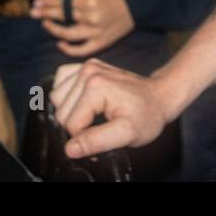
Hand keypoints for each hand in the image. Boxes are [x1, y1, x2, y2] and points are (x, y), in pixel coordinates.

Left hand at [31, 0, 133, 56]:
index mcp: (89, 0)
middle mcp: (90, 16)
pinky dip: (69, 49)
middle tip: (32, 12)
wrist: (136, 6)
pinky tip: (60, 44)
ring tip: (45, 24)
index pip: (63, 2)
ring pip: (69, 34)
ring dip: (54, 30)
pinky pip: (82, 50)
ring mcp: (95, 32)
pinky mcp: (101, 43)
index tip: (36, 2)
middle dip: (45, 13)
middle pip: (63, 15)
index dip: (48, 2)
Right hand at [50, 59, 171, 157]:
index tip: (104, 134)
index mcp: (95, 86)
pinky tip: (85, 102)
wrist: (158, 97)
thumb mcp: (127, 134)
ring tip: (95, 114)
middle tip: (102, 126)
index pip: (71, 124)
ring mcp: (86, 66)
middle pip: (61, 112)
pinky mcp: (84, 66)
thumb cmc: (147, 114)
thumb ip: (97, 141)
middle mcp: (88, 72)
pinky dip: (68, 96)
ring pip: (57, 99)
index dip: (84, 138)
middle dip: (78, 126)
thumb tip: (71, 149)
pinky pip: (60, 84)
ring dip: (72, 112)